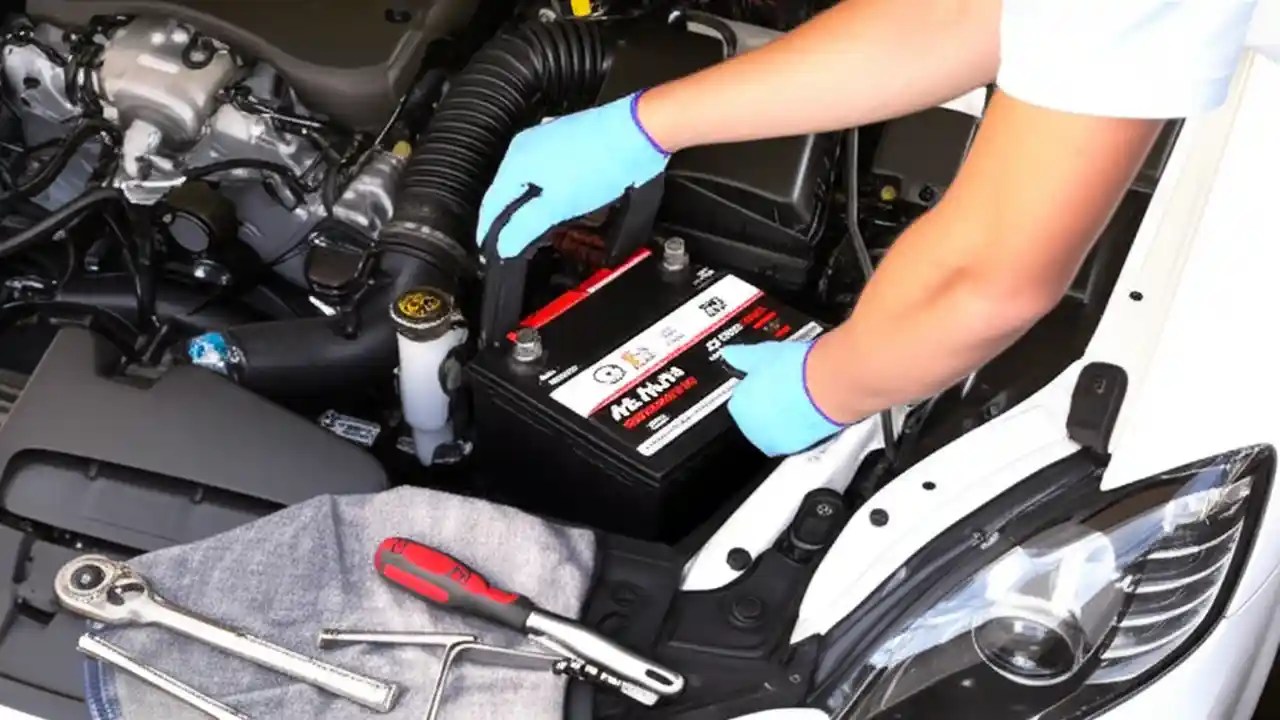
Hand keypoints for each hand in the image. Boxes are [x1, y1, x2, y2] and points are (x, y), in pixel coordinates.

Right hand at [476, 91, 670, 257]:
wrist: (638, 133)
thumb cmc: (602, 161)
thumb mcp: (558, 205)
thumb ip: (526, 227)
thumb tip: (504, 244)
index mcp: (517, 159)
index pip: (492, 202)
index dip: (489, 230)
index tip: (489, 248)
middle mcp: (527, 145)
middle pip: (508, 190)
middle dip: (510, 218)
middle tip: (513, 242)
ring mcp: (548, 139)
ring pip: (529, 179)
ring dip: (530, 204)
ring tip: (535, 226)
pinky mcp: (568, 139)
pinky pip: (547, 169)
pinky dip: (548, 189)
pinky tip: (560, 200)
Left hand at [720, 340, 846, 456]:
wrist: (827, 385)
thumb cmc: (797, 370)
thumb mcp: (762, 354)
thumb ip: (741, 356)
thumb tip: (729, 354)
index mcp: (739, 406)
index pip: (741, 400)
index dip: (757, 390)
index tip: (770, 382)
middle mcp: (752, 429)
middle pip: (757, 418)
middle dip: (768, 407)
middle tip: (785, 390)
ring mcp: (774, 442)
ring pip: (774, 431)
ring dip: (782, 420)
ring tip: (798, 401)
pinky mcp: (796, 449)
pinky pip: (793, 440)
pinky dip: (798, 430)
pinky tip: (808, 413)